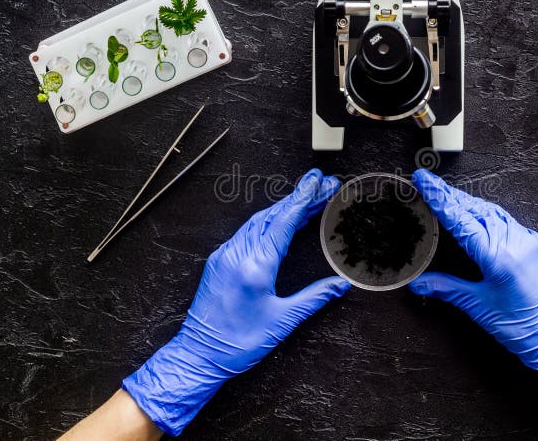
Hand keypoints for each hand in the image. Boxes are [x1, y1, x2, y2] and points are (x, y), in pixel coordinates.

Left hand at [122, 169, 350, 435]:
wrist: (198, 356)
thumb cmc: (237, 343)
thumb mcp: (283, 321)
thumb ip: (314, 298)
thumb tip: (339, 285)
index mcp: (255, 266)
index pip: (283, 222)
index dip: (303, 199)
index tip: (317, 181)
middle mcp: (237, 254)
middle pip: (272, 215)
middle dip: (299, 198)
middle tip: (322, 185)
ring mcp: (225, 256)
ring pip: (258, 221)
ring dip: (284, 208)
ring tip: (308, 199)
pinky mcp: (219, 261)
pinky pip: (246, 232)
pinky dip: (267, 221)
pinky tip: (280, 220)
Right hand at [408, 169, 537, 431]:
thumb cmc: (525, 329)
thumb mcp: (479, 308)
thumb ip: (447, 289)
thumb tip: (418, 283)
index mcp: (500, 256)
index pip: (461, 219)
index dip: (439, 198)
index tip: (424, 180)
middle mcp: (518, 242)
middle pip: (477, 210)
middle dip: (452, 196)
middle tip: (431, 184)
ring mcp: (533, 242)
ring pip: (495, 214)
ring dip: (471, 204)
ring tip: (450, 197)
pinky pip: (512, 223)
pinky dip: (491, 216)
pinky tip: (481, 217)